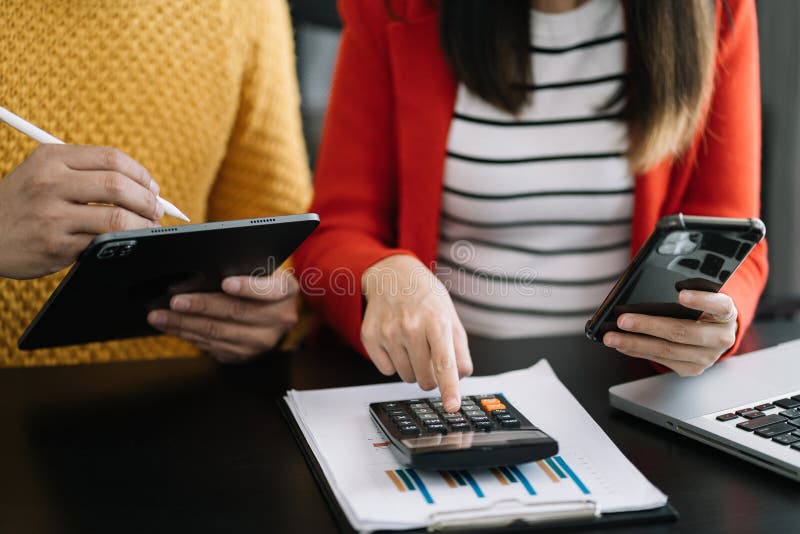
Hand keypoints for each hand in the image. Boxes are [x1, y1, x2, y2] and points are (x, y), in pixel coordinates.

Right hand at [0, 145, 162, 278]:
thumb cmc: (23, 202)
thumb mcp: (43, 172)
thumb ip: (86, 171)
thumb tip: (143, 185)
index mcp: (51, 158)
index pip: (112, 158)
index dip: (141, 174)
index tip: (152, 188)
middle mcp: (50, 183)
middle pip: (118, 186)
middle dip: (148, 200)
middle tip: (157, 210)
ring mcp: (52, 216)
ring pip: (116, 218)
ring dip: (142, 225)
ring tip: (147, 227)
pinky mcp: (56, 245)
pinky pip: (103, 243)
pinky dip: (122, 242)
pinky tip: (126, 242)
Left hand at [147, 270, 299, 362]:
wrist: (278, 314)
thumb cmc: (264, 284)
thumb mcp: (266, 272)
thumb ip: (246, 269)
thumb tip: (204, 269)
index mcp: (286, 292)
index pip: (269, 290)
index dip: (247, 287)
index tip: (226, 283)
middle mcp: (278, 319)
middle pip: (236, 313)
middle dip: (201, 306)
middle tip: (174, 301)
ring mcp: (262, 341)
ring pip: (219, 333)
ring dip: (185, 325)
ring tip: (161, 316)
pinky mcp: (245, 355)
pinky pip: (212, 347)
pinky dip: (190, 336)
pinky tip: (173, 328)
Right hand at [361, 255, 472, 411]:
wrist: (392, 275)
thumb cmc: (425, 296)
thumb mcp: (450, 316)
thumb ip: (459, 349)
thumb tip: (460, 377)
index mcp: (436, 322)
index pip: (444, 363)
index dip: (449, 389)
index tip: (451, 407)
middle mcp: (411, 327)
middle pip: (426, 378)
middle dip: (431, 376)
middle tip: (429, 355)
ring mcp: (388, 332)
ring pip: (406, 377)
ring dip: (413, 369)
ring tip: (412, 343)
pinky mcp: (370, 337)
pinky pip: (386, 370)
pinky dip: (394, 363)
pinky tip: (396, 342)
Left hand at [603, 290, 737, 375]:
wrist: (715, 333)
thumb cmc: (702, 308)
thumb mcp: (700, 296)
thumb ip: (686, 291)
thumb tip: (644, 291)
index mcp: (726, 312)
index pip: (719, 304)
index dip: (701, 300)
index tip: (681, 294)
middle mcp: (721, 336)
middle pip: (682, 331)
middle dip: (648, 325)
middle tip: (623, 320)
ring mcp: (707, 356)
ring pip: (668, 350)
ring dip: (635, 343)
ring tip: (612, 336)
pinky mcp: (693, 368)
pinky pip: (662, 361)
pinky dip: (638, 351)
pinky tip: (623, 345)